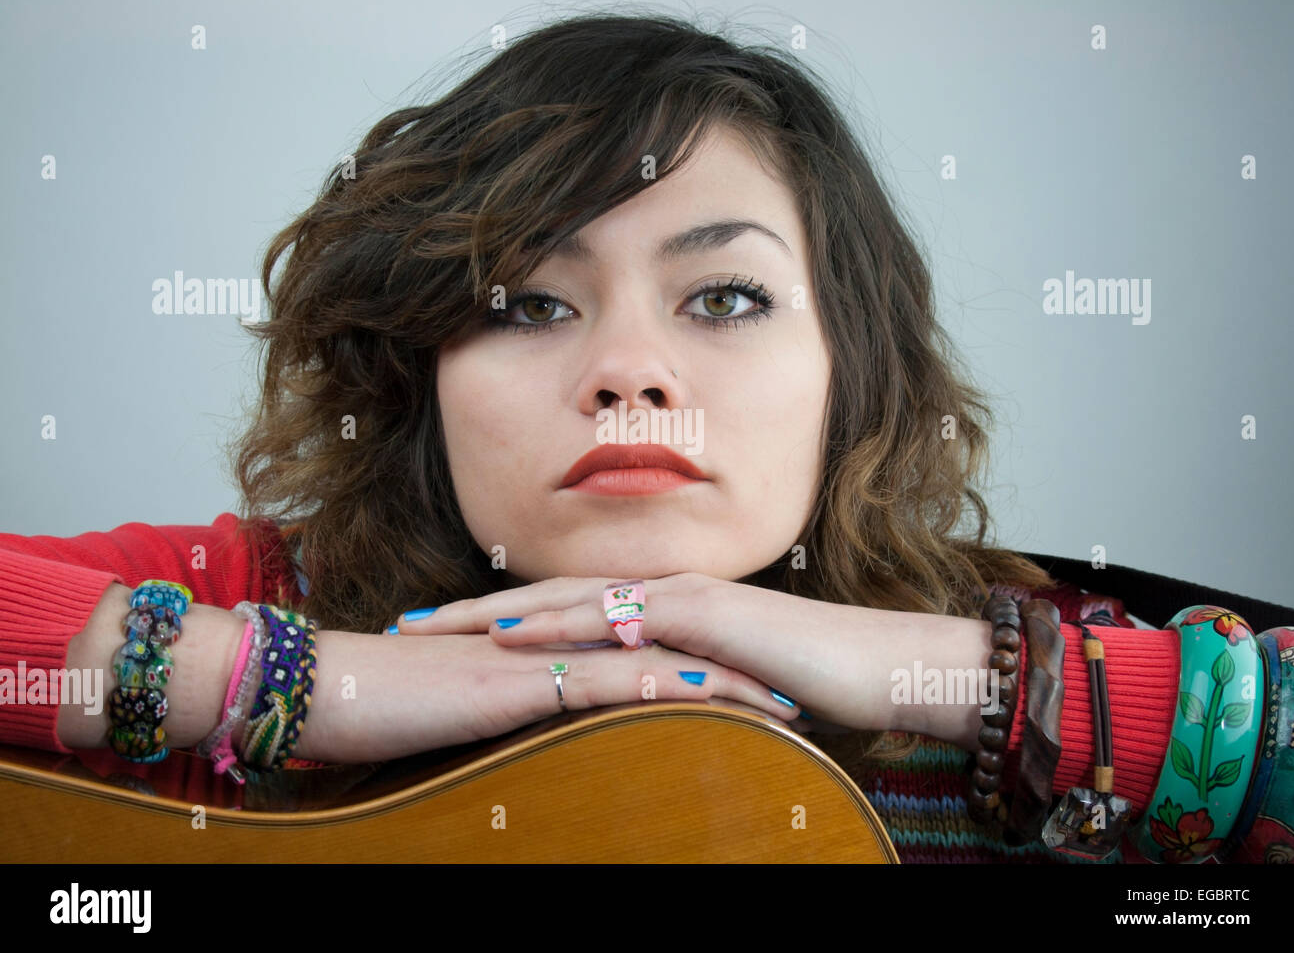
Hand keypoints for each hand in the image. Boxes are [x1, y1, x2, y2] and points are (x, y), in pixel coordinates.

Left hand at [392, 572, 895, 730]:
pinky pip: (614, 618)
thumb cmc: (810, 679)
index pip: (567, 611)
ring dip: (492, 612)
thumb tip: (643, 707)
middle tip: (406, 626)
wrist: (881, 664)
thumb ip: (677, 684)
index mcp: (660, 608)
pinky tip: (508, 635)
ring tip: (429, 626)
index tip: (444, 639)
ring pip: (565, 599)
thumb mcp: (724, 685)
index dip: (502, 621)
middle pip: (546, 595)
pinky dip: (556, 625)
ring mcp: (678, 596)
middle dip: (471, 610)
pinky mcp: (699, 614)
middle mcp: (659, 591)